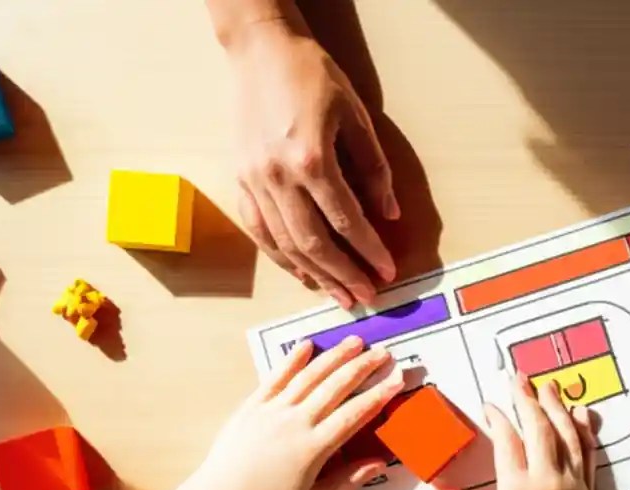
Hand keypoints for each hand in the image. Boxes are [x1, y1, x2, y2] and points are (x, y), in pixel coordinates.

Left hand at [190, 337, 404, 489]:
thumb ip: (348, 481)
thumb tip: (380, 463)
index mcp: (314, 448)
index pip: (354, 414)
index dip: (378, 395)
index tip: (397, 379)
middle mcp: (296, 422)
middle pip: (336, 387)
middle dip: (362, 367)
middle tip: (383, 352)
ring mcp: (273, 410)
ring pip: (310, 376)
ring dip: (334, 356)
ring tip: (355, 341)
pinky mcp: (253, 405)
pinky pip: (276, 377)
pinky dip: (293, 359)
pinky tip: (308, 344)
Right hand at [228, 20, 398, 307]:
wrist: (260, 51)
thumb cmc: (313, 77)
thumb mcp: (356, 116)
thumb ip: (374, 169)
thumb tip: (389, 213)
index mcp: (311, 159)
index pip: (346, 220)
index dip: (369, 250)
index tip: (387, 272)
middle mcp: (278, 176)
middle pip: (313, 242)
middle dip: (342, 274)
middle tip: (365, 297)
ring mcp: (254, 180)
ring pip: (284, 242)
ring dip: (313, 274)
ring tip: (338, 295)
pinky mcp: (239, 178)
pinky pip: (259, 229)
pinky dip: (280, 256)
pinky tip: (301, 272)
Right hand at [441, 377, 598, 489]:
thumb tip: (435, 481)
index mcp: (517, 488)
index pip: (508, 439)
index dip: (498, 417)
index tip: (490, 406)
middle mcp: (547, 481)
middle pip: (539, 428)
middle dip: (527, 399)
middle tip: (518, 378)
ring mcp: (571, 485)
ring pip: (567, 435)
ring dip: (557, 407)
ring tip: (548, 387)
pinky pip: (588, 454)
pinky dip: (584, 431)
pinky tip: (579, 412)